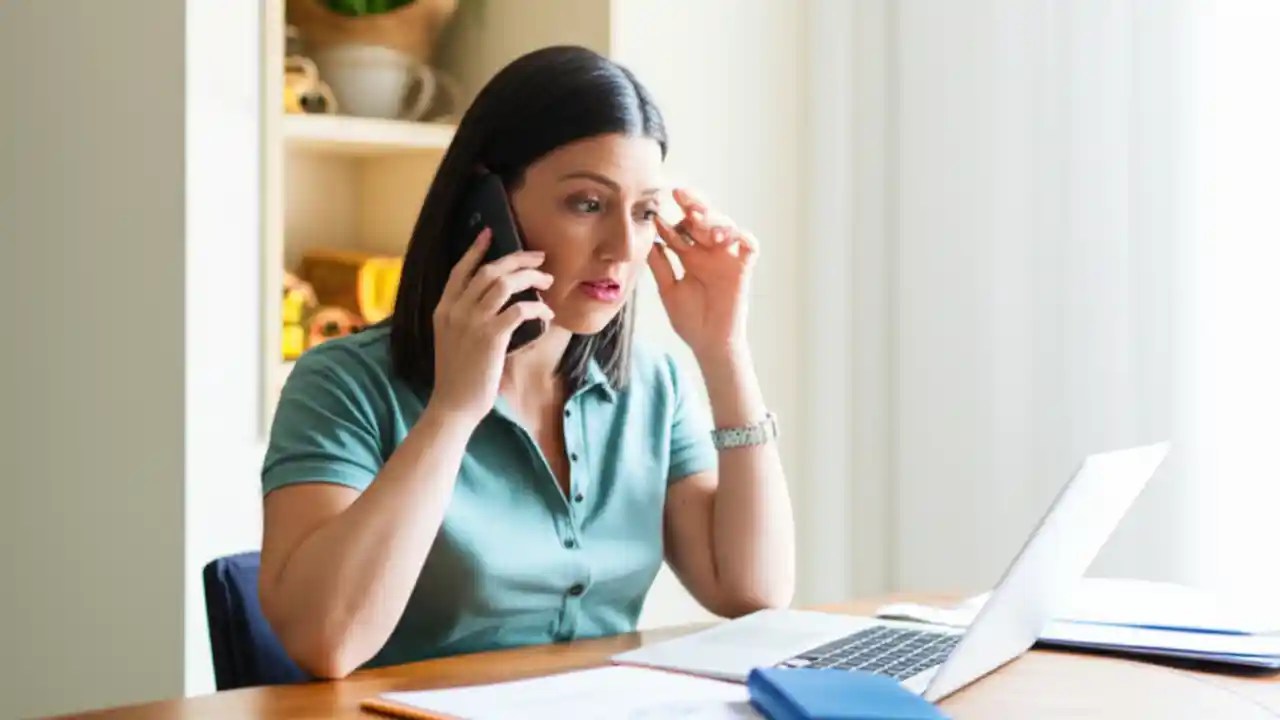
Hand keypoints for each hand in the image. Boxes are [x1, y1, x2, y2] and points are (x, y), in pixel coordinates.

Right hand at [429, 229, 554, 422]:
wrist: (453, 405)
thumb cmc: (458, 377)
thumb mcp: (452, 339)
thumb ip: (465, 318)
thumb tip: (494, 303)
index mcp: (443, 309)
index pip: (460, 270)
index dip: (476, 249)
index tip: (489, 232)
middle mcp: (456, 310)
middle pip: (490, 270)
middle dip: (517, 259)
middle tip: (538, 258)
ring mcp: (472, 321)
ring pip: (506, 283)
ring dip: (531, 278)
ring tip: (548, 281)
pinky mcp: (491, 336)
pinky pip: (520, 309)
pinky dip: (538, 307)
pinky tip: (547, 313)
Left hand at [648, 188, 758, 360]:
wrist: (708, 344)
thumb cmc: (690, 320)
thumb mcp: (668, 290)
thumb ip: (660, 266)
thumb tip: (648, 241)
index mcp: (689, 255)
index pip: (680, 229)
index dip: (668, 218)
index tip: (654, 210)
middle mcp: (708, 252)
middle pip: (704, 219)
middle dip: (693, 204)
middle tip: (680, 195)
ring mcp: (726, 259)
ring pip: (725, 226)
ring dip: (713, 219)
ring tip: (699, 220)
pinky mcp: (742, 269)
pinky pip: (749, 245)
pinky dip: (743, 236)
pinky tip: (729, 235)